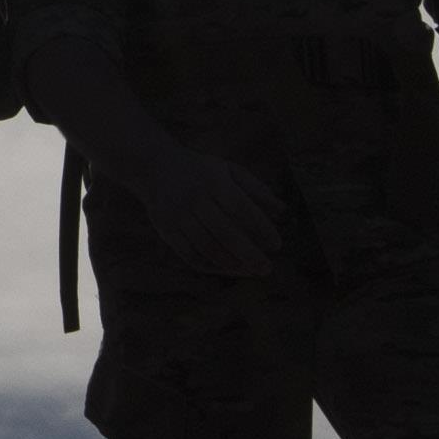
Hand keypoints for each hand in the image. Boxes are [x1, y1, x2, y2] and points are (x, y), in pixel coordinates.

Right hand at [113, 135, 286, 280]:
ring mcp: (177, 215)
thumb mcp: (229, 170)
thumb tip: (282, 211)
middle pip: (225, 233)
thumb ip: (256, 189)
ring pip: (207, 248)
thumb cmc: (202, 171)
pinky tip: (230, 269)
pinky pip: (190, 255)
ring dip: (232, 264)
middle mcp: (194, 198)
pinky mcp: (165, 229)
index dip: (261, 228)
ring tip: (251, 271)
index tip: (277, 245)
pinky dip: (212, 266)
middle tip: (267, 268)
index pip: (241, 208)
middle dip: (249, 254)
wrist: (156, 167)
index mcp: (213, 180)